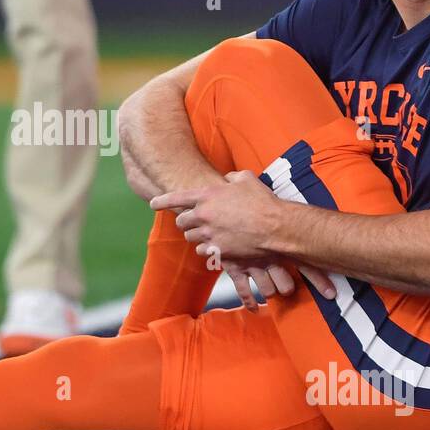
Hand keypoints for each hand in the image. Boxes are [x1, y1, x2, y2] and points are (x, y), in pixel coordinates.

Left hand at [152, 171, 335, 302]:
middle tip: (192, 221)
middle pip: (181, 221)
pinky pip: (202, 251)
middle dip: (185, 221)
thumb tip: (225, 179)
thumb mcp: (246, 179)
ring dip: (196, 235)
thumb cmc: (263, 201)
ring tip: (207, 233)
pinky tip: (215, 246)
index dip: (161, 201)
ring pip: (190, 237)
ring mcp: (209, 234)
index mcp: (207, 195)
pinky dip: (206, 249)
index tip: (153, 204)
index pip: (175, 198)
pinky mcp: (217, 250)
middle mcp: (203, 215)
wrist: (276, 227)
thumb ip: (231, 177)